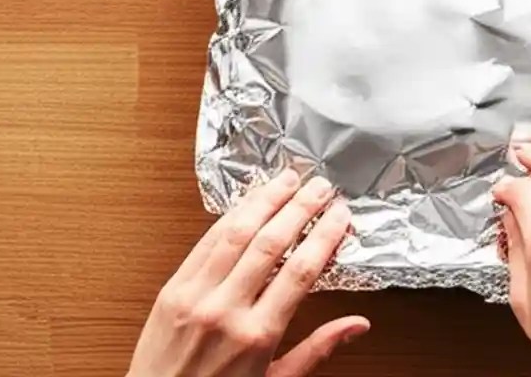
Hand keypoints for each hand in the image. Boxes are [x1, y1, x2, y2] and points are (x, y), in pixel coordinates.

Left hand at [128, 173, 368, 376]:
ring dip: (265, 200)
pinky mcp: (172, 290)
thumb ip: (317, 350)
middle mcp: (225, 310)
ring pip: (235, 233)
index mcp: (257, 336)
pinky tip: (248, 203)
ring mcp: (194, 296)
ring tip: (288, 179)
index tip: (340, 215)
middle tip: (321, 186)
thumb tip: (358, 324)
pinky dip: (229, 218)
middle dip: (300, 208)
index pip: (300, 271)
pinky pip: (204, 244)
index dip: (324, 236)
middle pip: (271, 243)